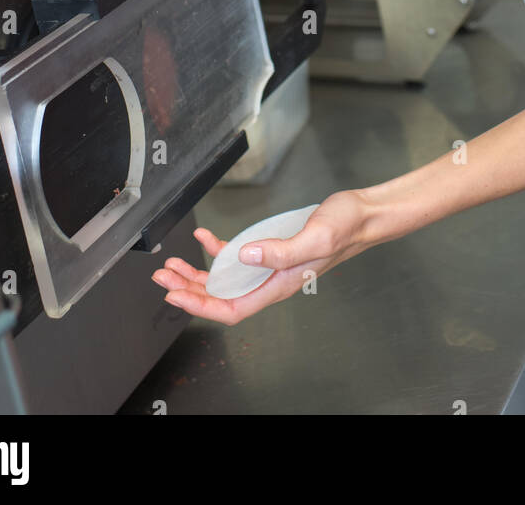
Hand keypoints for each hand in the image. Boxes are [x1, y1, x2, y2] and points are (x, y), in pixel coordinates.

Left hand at [150, 190, 371, 324]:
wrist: (362, 215)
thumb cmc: (345, 228)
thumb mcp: (314, 238)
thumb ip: (280, 251)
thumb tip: (243, 256)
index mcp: (279, 285)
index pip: (232, 308)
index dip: (200, 306)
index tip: (175, 295)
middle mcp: (271, 279)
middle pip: (221, 296)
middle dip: (189, 289)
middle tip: (162, 278)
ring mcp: (270, 265)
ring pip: (225, 278)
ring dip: (197, 272)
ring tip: (173, 263)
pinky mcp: (271, 248)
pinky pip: (237, 256)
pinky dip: (217, 249)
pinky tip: (203, 238)